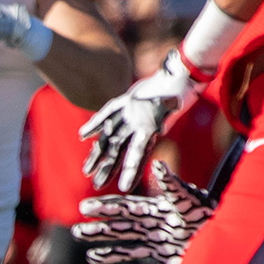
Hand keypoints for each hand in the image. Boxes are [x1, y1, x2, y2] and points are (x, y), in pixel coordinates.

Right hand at [71, 160, 215, 263]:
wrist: (234, 233)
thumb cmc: (209, 211)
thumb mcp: (188, 198)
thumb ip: (171, 185)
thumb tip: (156, 165)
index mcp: (157, 211)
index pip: (125, 209)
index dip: (105, 208)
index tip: (85, 208)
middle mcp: (155, 229)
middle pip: (122, 230)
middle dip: (99, 230)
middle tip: (76, 231)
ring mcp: (162, 248)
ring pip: (130, 251)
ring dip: (111, 254)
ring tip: (91, 256)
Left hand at [80, 48, 205, 192]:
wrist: (178, 76)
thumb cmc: (179, 89)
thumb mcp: (174, 101)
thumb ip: (167, 109)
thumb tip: (165, 116)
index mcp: (149, 129)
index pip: (139, 153)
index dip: (132, 170)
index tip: (125, 187)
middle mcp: (138, 126)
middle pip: (120, 150)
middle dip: (109, 168)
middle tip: (97, 185)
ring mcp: (130, 117)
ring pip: (110, 138)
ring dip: (98, 154)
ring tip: (86, 171)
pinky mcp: (125, 104)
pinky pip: (106, 116)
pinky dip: (95, 125)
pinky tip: (83, 135)